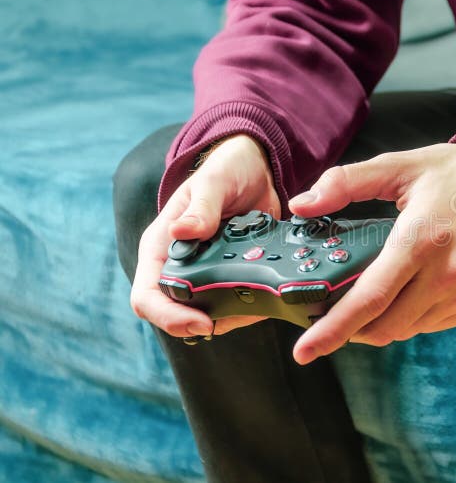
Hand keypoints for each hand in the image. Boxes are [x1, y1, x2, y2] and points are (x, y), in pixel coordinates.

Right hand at [130, 134, 280, 336]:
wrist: (255, 170)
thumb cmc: (225, 170)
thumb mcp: (214, 183)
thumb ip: (202, 207)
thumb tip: (183, 231)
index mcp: (161, 246)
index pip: (147, 296)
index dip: (168, 317)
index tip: (201, 322)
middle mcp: (179, 267)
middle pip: (176, 314)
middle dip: (203, 324)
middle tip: (238, 317)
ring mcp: (205, 275)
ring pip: (209, 314)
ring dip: (233, 318)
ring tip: (260, 305)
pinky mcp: (231, 277)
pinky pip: (235, 305)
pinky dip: (252, 308)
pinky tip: (271, 299)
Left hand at [289, 143, 455, 363]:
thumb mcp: (401, 166)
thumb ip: (346, 183)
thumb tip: (302, 205)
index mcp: (421, 238)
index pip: (370, 298)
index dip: (333, 329)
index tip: (304, 350)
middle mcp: (446, 274)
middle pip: (384, 326)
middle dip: (349, 330)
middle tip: (328, 316)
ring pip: (405, 329)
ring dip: (378, 323)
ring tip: (366, 299)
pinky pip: (430, 325)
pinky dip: (407, 317)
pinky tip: (403, 293)